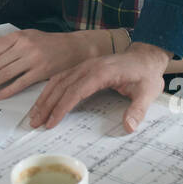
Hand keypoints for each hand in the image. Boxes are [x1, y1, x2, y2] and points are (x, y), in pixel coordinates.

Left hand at [0, 29, 96, 100]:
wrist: (76, 48)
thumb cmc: (49, 43)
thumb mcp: (29, 36)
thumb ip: (11, 45)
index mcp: (18, 36)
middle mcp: (23, 46)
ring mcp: (32, 59)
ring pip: (3, 74)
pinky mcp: (41, 72)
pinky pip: (19, 83)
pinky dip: (6, 90)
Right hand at [28, 44, 169, 132]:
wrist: (146, 56)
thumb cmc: (146, 74)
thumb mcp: (148, 92)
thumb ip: (138, 110)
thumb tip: (129, 127)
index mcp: (102, 72)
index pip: (76, 90)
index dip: (62, 107)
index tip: (52, 122)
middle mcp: (89, 67)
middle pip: (62, 86)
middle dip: (47, 105)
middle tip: (35, 122)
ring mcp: (84, 66)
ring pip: (58, 81)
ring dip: (45, 97)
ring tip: (34, 114)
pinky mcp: (83, 68)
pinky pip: (62, 77)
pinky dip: (50, 89)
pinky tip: (44, 99)